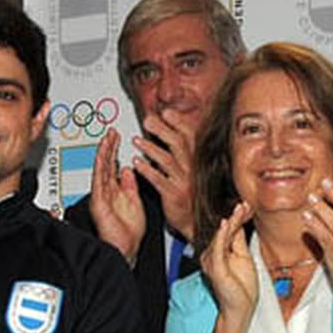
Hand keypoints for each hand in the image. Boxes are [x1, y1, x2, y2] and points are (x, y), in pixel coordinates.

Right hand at [88, 128, 145, 263]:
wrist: (125, 249)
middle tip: (111, 132)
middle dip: (107, 147)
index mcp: (114, 191)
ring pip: (100, 170)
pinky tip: (103, 158)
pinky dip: (101, 169)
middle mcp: (105, 192)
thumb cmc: (129, 233)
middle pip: (105, 164)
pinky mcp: (99, 203)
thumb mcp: (134, 201)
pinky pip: (99, 182)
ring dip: (103, 153)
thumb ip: (130, 185)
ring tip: (107, 139)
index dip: (114, 150)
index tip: (117, 136)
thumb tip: (127, 169)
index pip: (112, 165)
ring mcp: (101, 196)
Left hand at [131, 110, 196, 240]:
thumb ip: (179, 150)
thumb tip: (166, 129)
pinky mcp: (174, 195)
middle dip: (163, 130)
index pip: (190, 135)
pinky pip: (159, 180)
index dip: (178, 122)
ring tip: (136, 140)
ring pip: (168, 160)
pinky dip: (147, 170)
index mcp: (196, 159)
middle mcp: (192, 168)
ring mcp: (184, 181)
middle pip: (179, 144)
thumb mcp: (188, 168)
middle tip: (147, 120)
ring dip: (151, 149)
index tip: (166, 112)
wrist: (194, 220)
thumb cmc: (188, 191)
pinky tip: (136, 163)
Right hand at [200, 201, 257, 326]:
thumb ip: (239, 242)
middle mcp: (212, 255)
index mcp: (219, 252)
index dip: (237, 218)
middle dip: (235, 216)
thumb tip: (240, 225)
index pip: (228, 231)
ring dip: (231, 221)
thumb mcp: (244, 259)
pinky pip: (217, 248)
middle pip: (224, 231)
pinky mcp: (215, 267)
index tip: (246, 206)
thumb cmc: (242, 289)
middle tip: (244, 205)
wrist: (239, 309)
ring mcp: (212, 261)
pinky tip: (227, 224)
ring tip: (240, 209)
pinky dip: (222, 235)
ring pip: (221, 236)